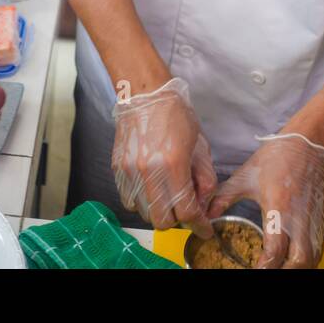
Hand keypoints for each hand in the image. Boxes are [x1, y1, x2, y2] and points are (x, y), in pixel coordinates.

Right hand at [111, 77, 216, 236]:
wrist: (147, 95)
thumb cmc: (176, 116)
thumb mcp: (200, 146)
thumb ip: (205, 178)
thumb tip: (204, 204)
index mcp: (174, 164)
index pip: (186, 212)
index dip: (198, 224)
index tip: (204, 227)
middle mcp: (149, 171)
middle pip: (163, 220)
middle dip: (178, 219)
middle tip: (184, 209)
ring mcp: (130, 172)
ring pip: (144, 213)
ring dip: (159, 210)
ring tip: (167, 193)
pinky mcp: (118, 169)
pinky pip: (129, 200)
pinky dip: (142, 201)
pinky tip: (151, 187)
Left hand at [207, 132, 323, 267]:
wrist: (307, 144)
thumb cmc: (277, 159)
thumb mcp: (245, 177)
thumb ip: (223, 197)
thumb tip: (206, 213)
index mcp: (279, 208)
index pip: (275, 250)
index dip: (264, 266)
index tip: (254, 269)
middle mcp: (299, 219)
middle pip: (299, 261)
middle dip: (283, 271)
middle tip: (267, 270)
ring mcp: (313, 220)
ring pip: (312, 258)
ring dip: (297, 267)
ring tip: (280, 268)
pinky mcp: (322, 219)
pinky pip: (319, 248)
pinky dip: (308, 259)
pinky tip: (294, 259)